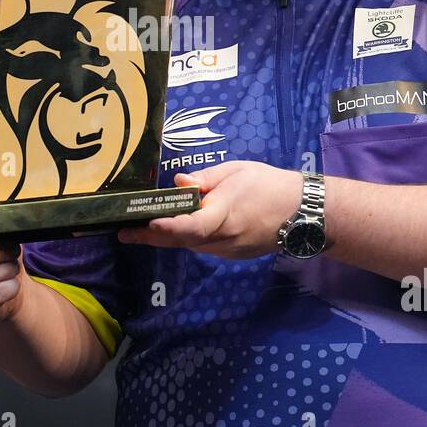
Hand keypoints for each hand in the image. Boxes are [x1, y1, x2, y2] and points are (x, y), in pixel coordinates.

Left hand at [116, 161, 301, 258]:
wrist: (303, 213)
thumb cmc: (269, 184)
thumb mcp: (236, 171)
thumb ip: (204, 180)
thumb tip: (178, 183)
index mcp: (225, 214)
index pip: (192, 226)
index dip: (168, 226)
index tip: (147, 222)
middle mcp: (224, 239)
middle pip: (182, 240)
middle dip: (151, 236)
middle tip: (123, 231)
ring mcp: (228, 251)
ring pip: (191, 245)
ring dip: (167, 237)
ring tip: (139, 228)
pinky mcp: (232, 255)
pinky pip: (204, 247)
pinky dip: (186, 238)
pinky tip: (172, 229)